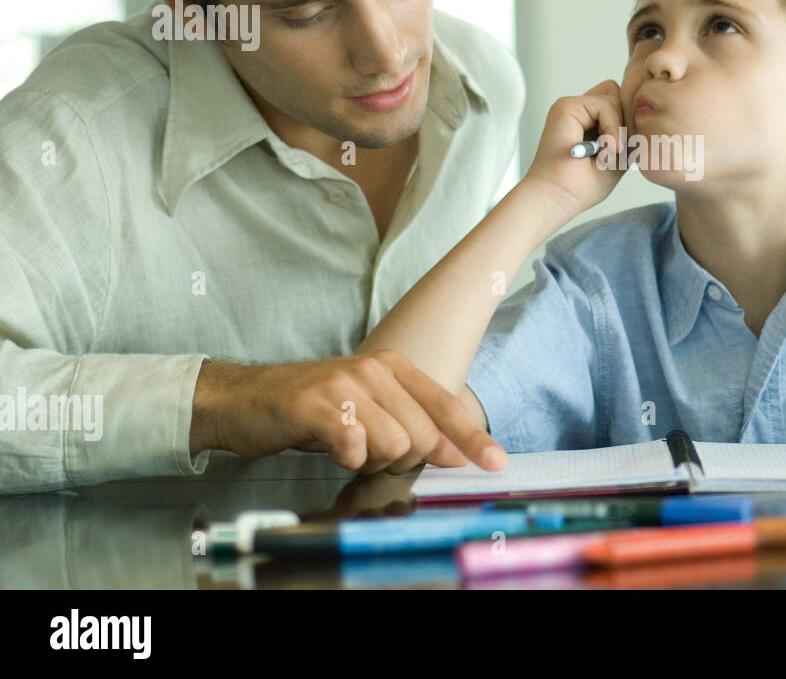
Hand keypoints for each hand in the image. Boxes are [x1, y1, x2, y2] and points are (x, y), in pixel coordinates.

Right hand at [190, 350, 506, 474]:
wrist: (244, 400)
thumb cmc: (310, 409)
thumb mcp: (367, 408)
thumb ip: (409, 424)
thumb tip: (453, 454)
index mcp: (393, 367)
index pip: (446, 406)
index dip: (472, 438)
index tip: (495, 462)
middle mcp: (374, 370)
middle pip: (423, 433)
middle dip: (405, 460)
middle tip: (370, 455)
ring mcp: (345, 384)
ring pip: (395, 442)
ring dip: (373, 461)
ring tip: (348, 448)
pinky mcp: (316, 404)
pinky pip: (355, 445)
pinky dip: (348, 458)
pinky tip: (333, 448)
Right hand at [522, 79, 628, 215]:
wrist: (558, 197)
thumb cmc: (582, 186)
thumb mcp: (617, 156)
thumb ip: (628, 133)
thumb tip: (643, 113)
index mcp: (587, 121)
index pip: (620, 103)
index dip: (627, 123)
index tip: (621, 152)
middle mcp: (578, 111)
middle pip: (619, 95)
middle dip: (625, 121)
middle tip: (615, 151)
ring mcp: (571, 106)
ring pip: (615, 96)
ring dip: (619, 128)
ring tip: (607, 154)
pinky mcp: (566, 106)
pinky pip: (606, 104)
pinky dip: (612, 127)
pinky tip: (605, 149)